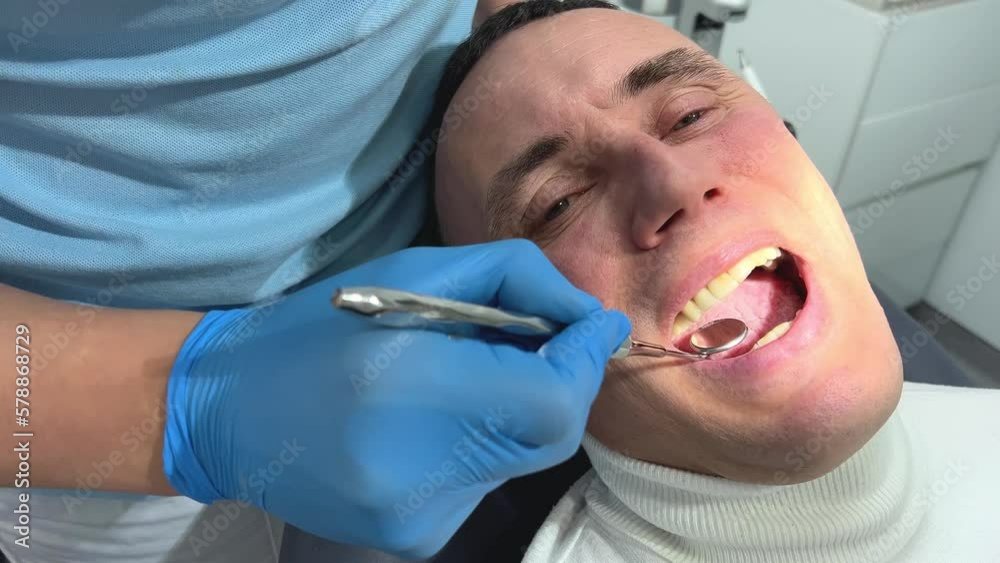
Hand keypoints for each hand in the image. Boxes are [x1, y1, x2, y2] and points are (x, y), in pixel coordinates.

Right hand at [163, 240, 629, 557]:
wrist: (226, 410)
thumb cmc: (318, 327)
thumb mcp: (411, 272)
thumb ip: (512, 282)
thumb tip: (590, 319)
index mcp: (406, 385)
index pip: (549, 397)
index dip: (583, 361)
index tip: (594, 325)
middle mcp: (414, 467)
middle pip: (549, 434)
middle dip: (559, 383)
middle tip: (538, 343)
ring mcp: (416, 517)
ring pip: (521, 460)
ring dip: (518, 413)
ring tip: (465, 380)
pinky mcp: (413, 540)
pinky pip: (484, 485)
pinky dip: (483, 447)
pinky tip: (434, 424)